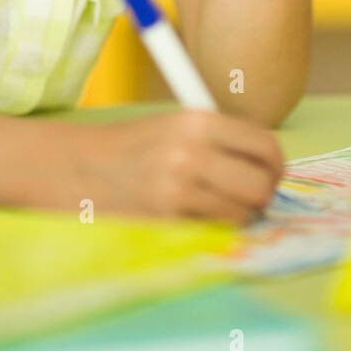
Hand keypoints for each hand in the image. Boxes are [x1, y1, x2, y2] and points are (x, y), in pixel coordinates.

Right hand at [41, 110, 284, 222]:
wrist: (74, 166)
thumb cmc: (130, 148)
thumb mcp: (175, 127)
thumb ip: (220, 142)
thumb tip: (268, 169)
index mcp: (198, 120)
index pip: (265, 146)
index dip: (276, 167)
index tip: (272, 176)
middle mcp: (192, 150)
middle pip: (261, 184)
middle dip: (265, 196)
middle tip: (254, 200)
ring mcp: (177, 186)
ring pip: (242, 213)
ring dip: (240, 217)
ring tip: (222, 210)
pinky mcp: (164, 217)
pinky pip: (213, 230)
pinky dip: (214, 229)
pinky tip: (197, 218)